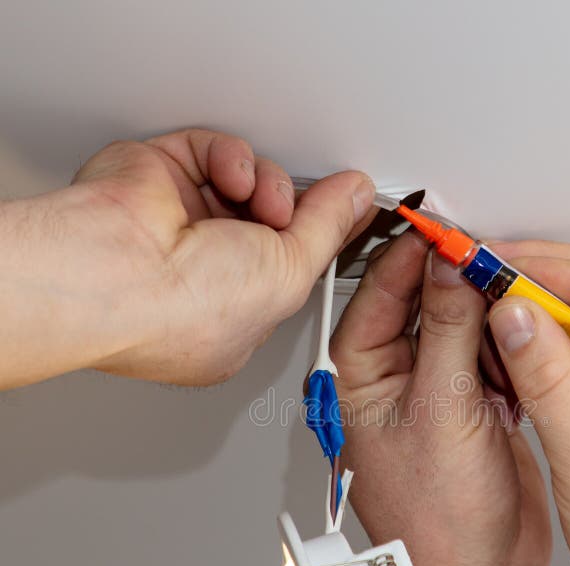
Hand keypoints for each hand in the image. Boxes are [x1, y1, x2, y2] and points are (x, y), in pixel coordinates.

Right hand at [0, 128, 375, 387]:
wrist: (118, 270)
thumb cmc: (187, 305)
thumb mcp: (289, 276)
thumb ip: (327, 230)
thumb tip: (354, 198)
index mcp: (235, 313)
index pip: (288, 265)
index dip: (320, 237)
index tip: (352, 211)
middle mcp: (207, 271)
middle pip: (274, 221)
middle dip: (295, 211)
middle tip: (297, 210)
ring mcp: (181, 224)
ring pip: (251, 182)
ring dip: (267, 185)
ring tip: (256, 202)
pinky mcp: (161, 177)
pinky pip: (216, 150)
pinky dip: (231, 158)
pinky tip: (228, 178)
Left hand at [326, 230, 551, 565]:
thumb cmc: (438, 521)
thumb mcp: (443, 409)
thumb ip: (449, 332)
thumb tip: (450, 269)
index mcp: (362, 376)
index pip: (381, 290)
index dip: (414, 252)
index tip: (448, 224)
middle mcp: (395, 379)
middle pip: (426, 302)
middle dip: (462, 282)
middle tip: (495, 258)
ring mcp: (437, 392)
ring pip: (463, 326)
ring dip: (492, 313)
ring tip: (518, 298)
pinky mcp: (475, 406)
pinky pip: (492, 356)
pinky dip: (511, 345)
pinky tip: (527, 340)